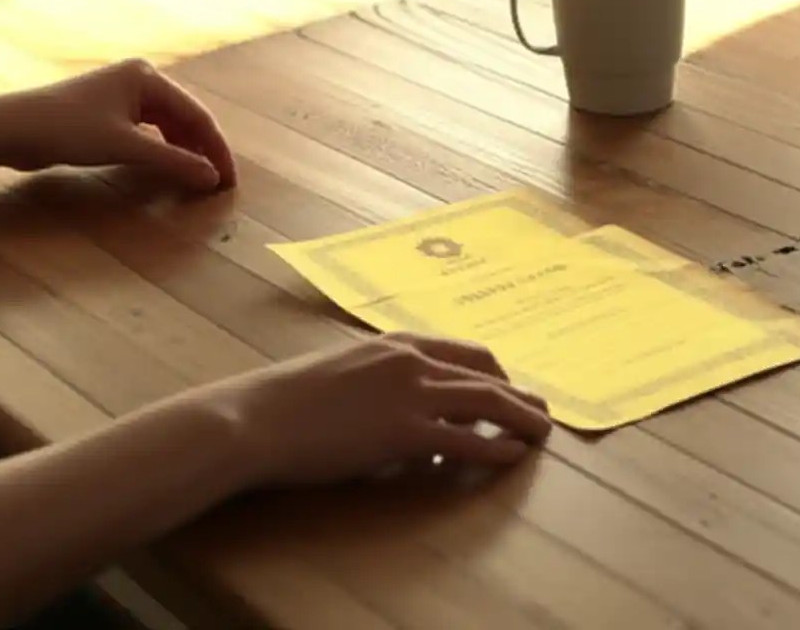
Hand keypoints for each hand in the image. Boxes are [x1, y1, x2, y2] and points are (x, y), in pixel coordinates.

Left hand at [0, 59, 235, 189]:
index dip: (216, 149)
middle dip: (202, 149)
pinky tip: (166, 166)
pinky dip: (162, 149)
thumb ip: (173, 162)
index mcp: (148, 77)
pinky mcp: (107, 111)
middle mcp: (139, 79)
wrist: (10, 128)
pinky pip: (149, 130)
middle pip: (185, 117)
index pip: (197, 115)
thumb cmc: (68, 129)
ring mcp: (122, 94)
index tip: (228, 180)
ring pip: (168, 124)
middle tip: (217, 182)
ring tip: (196, 177)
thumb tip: (213, 177)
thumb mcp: (126, 147)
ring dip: (183, 150)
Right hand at [207, 332, 553, 486]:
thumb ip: (380, 383)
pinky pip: (467, 439)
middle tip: (539, 412)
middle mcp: (411, 360)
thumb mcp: (343, 374)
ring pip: (487, 402)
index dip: (494, 372)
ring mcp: (411, 394)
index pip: (464, 352)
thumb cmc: (288, 401)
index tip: (508, 387)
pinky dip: (497, 448)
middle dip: (518, 393)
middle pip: (485, 372)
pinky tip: (514, 456)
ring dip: (521, 418)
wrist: (258, 417)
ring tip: (541, 433)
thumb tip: (402, 408)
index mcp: (396, 343)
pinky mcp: (405, 432)